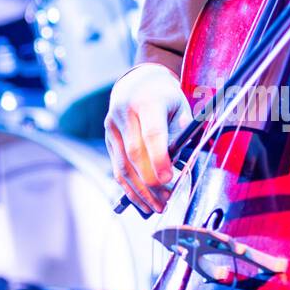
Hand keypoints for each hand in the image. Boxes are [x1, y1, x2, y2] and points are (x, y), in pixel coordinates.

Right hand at [105, 62, 191, 213]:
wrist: (138, 83)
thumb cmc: (165, 97)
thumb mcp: (181, 107)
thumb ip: (180, 133)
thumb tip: (177, 163)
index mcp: (146, 102)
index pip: (152, 134)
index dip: (160, 159)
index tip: (170, 179)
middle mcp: (124, 114)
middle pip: (135, 155)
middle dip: (151, 182)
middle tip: (167, 200)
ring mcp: (112, 127)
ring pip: (123, 166)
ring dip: (140, 191)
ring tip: (157, 206)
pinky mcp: (108, 139)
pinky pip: (117, 168)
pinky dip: (129, 188)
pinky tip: (142, 201)